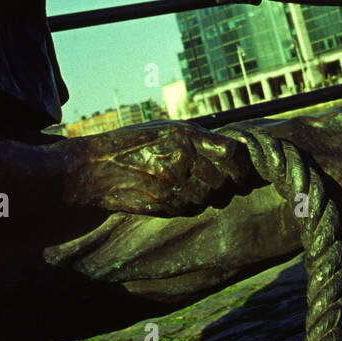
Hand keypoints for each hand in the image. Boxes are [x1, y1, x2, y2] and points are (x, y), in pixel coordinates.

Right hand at [81, 121, 255, 216]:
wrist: (98, 167)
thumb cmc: (135, 144)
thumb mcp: (167, 130)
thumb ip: (198, 139)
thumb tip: (232, 153)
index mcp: (186, 136)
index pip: (232, 153)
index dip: (242, 166)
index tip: (243, 173)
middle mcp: (182, 158)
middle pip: (223, 181)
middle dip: (226, 186)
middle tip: (223, 186)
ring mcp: (171, 183)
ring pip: (208, 199)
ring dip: (207, 197)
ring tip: (194, 188)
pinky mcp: (162, 203)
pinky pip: (189, 210)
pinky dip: (189, 206)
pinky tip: (177, 196)